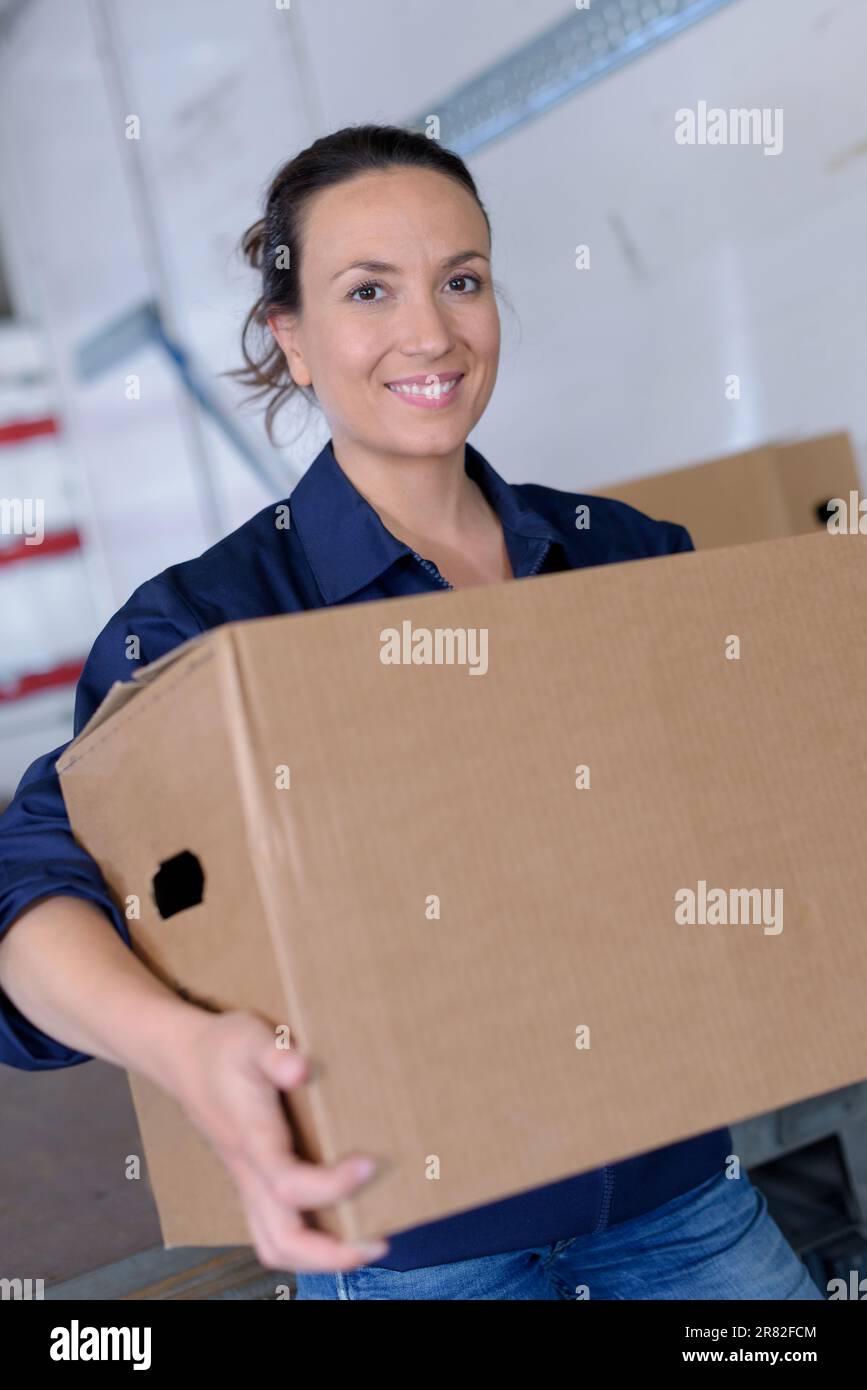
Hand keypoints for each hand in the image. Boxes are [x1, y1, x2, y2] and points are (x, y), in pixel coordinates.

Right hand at [172, 1009, 388, 1270]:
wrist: (184, 1059)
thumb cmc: (223, 1048)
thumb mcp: (249, 1037)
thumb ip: (275, 1054)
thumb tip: (302, 1068)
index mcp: (251, 1140)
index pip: (289, 1184)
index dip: (333, 1185)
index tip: (371, 1164)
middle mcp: (249, 1172)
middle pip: (281, 1241)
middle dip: (330, 1255)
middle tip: (379, 1240)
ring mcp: (248, 1182)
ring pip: (275, 1245)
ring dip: (319, 1258)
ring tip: (365, 1244)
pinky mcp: (252, 1182)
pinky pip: (275, 1230)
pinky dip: (308, 1242)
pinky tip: (340, 1223)